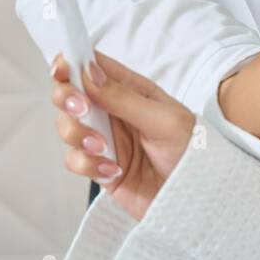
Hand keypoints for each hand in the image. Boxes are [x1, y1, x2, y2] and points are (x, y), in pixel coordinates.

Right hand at [51, 51, 194, 221]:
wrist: (196, 198)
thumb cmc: (191, 152)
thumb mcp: (164, 120)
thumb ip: (124, 97)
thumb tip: (89, 72)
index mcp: (131, 90)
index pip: (92, 66)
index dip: (71, 62)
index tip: (62, 69)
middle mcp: (113, 111)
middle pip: (69, 94)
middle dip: (67, 100)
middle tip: (83, 111)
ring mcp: (103, 138)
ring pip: (66, 127)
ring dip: (78, 135)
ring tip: (103, 148)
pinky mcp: (98, 166)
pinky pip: (74, 160)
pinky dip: (87, 165)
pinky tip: (113, 170)